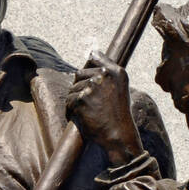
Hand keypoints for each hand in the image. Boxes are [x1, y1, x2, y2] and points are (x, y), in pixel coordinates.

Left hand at [67, 51, 145, 165]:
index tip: (87, 79)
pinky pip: (68, 101)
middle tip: (88, 102)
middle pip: (79, 73)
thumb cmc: (118, 115)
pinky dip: (71, 111)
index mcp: (116, 71)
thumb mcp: (120, 88)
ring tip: (87, 112)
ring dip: (75, 100)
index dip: (87, 67)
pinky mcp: (82, 99)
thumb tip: (91, 53)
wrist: (118, 135)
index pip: (94, 57)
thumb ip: (107, 73)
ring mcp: (92, 86)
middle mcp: (105, 75)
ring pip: (72, 88)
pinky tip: (81, 118)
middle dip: (79, 87)